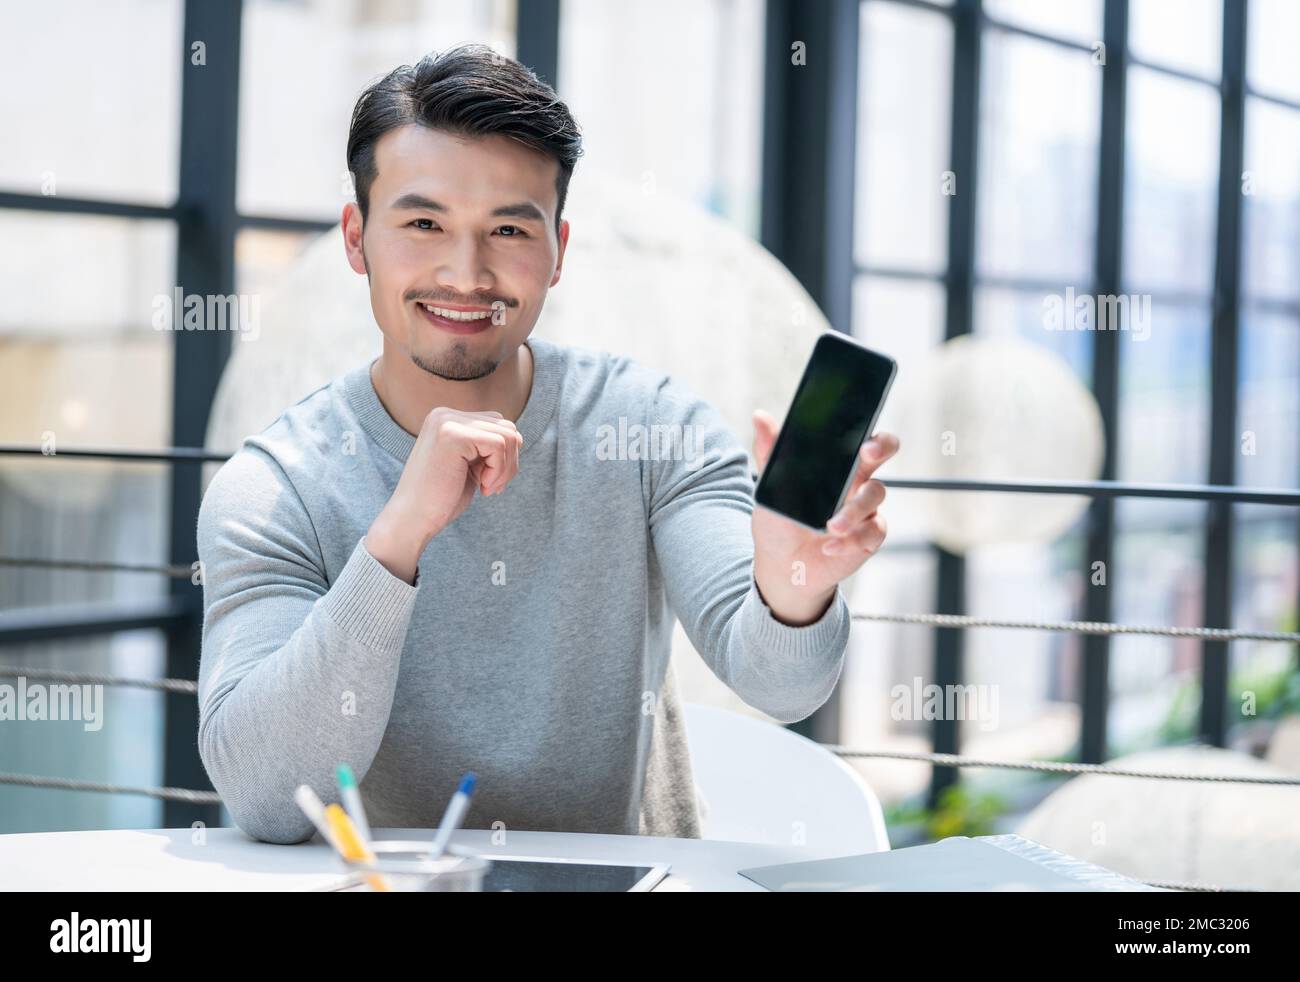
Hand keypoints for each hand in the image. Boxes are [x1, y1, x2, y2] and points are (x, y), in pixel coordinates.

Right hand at [365, 407, 522, 582]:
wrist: (411, 520)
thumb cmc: (440, 500)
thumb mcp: (467, 465)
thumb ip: (486, 447)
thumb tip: (518, 437)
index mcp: (446, 419)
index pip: (497, 424)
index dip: (503, 456)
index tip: (488, 481)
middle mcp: (444, 414)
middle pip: (506, 426)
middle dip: (509, 461)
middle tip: (491, 486)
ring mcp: (447, 422)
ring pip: (507, 435)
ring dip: (506, 468)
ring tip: (487, 487)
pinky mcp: (453, 435)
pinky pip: (499, 445)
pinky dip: (499, 470)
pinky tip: (483, 486)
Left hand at [750, 408, 897, 624]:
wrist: (781, 565)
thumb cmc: (780, 521)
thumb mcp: (771, 488)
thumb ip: (770, 453)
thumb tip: (760, 416)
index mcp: (838, 464)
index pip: (861, 435)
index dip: (870, 432)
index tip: (864, 440)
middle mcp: (856, 481)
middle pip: (884, 451)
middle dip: (881, 448)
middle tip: (867, 456)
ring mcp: (865, 509)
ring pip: (876, 495)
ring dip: (854, 510)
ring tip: (830, 526)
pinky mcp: (868, 537)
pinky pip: (872, 532)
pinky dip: (851, 540)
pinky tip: (829, 547)